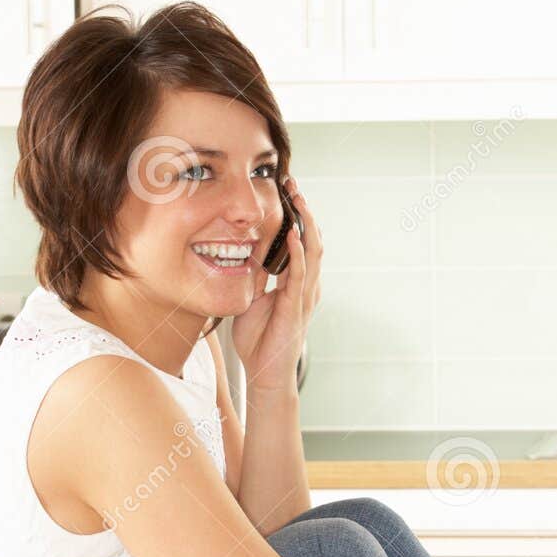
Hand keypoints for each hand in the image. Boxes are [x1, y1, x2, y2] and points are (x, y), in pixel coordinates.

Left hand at [230, 175, 321, 395]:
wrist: (265, 374)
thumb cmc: (258, 341)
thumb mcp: (251, 299)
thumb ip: (253, 277)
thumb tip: (242, 254)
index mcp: (296, 282)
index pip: (302, 240)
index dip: (296, 214)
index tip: (286, 189)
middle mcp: (306, 285)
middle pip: (313, 238)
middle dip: (304, 209)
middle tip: (292, 182)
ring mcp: (304, 296)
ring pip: (313, 252)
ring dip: (306, 223)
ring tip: (298, 198)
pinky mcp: (296, 308)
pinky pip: (300, 276)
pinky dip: (299, 254)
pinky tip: (294, 236)